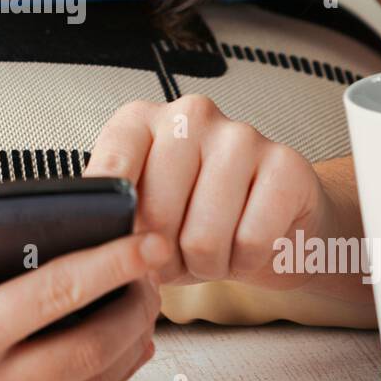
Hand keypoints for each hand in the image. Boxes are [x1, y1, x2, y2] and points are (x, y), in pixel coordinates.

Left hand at [83, 94, 337, 288]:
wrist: (276, 226)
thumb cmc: (199, 220)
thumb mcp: (144, 216)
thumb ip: (115, 216)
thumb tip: (94, 242)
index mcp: (143, 120)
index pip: (112, 167)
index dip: (114, 221)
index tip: (121, 243)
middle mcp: (190, 115)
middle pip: (156, 212)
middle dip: (165, 257)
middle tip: (178, 256)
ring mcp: (241, 135)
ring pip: (203, 236)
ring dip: (207, 265)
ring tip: (215, 252)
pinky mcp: (286, 164)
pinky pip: (251, 242)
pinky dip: (247, 262)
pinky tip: (249, 245)